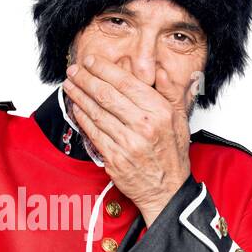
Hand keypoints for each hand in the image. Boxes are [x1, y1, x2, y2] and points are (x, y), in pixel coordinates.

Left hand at [62, 55, 194, 223]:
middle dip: (86, 79)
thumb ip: (171, 92)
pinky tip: (75, 108)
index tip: (92, 62)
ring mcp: (127, 143)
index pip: (126, 83)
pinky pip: (93, 133)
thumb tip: (160, 72)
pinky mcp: (114, 158)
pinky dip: (82, 118)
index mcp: (159, 112)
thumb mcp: (181, 120)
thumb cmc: (172, 155)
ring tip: (70, 86)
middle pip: (107, 95)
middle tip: (74, 71)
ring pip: (96, 113)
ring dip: (79, 96)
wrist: (167, 190)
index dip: (105, 69)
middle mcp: (143, 126)